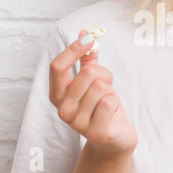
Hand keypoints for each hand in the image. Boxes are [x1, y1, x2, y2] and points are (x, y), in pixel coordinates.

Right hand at [49, 27, 137, 157]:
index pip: (57, 66)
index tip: (89, 39)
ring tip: (107, 102)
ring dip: (110, 91)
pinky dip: (115, 104)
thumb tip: (84, 32)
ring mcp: (77, 123)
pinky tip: (111, 114)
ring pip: (100, 86)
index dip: (73, 49)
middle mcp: (62, 109)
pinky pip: (109, 102)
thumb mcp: (93, 81)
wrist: (114, 139)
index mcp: (57, 95)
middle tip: (106, 86)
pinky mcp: (95, 132)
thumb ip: (86, 59)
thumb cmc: (102, 107)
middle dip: (103, 74)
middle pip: (87, 73)